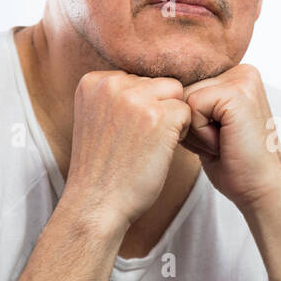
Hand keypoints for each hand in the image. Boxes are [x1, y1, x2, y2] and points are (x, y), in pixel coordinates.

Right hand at [61, 70, 192, 227]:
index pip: (138, 77)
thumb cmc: (102, 168)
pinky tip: (162, 151)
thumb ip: (116, 96)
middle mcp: (112, 83)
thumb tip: (151, 81)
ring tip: (152, 144)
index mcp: (94, 81)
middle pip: (159, 82)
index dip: (142, 106)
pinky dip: (181, 133)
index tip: (127, 132)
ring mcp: (135, 98)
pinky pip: (187, 112)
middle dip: (159, 108)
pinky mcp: (158, 117)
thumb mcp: (96, 118)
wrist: (96, 203)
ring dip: (172, 117)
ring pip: (175, 92)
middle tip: (143, 141)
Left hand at [183, 65, 280, 210]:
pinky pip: (192, 107)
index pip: (188, 86)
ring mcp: (242, 80)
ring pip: (185, 99)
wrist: (262, 190)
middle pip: (184, 90)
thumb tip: (161, 93)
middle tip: (222, 143)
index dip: (191, 120)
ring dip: (196, 130)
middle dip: (191, 124)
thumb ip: (194, 103)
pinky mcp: (237, 93)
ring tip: (223, 143)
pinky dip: (201, 133)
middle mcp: (243, 72)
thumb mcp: (210, 125)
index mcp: (238, 76)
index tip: (219, 138)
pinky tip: (223, 143)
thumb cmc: (237, 165)